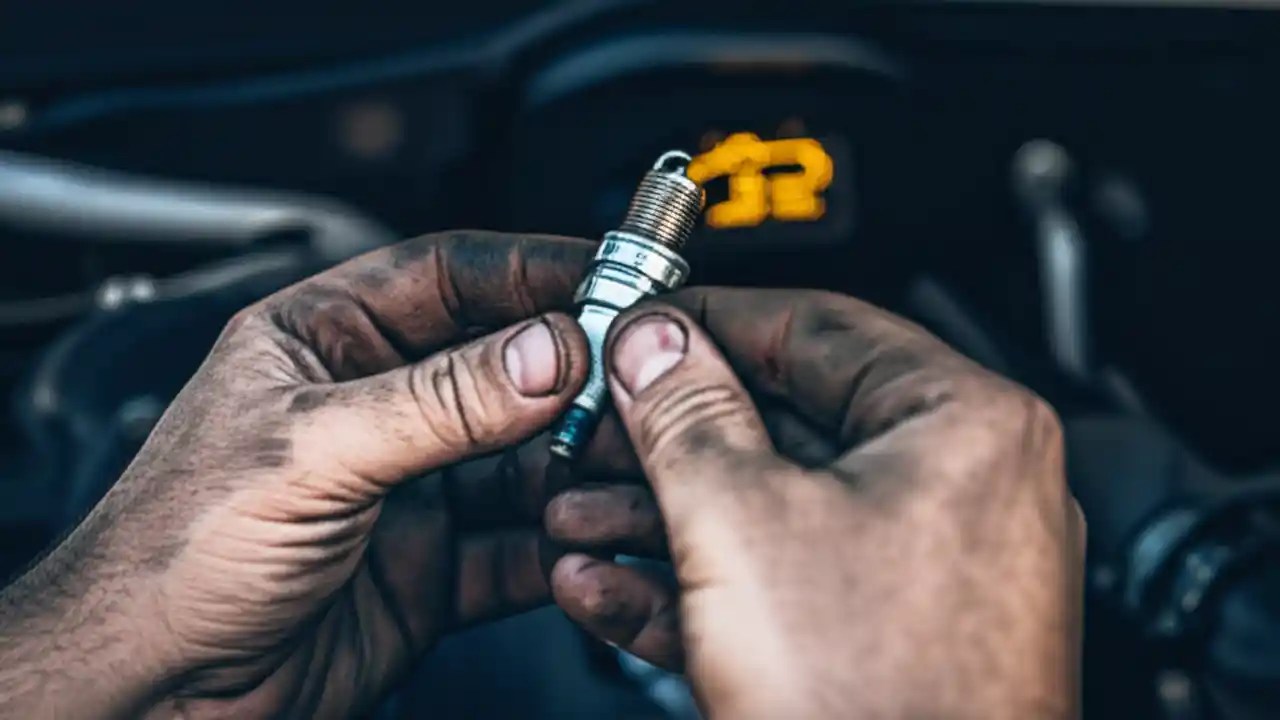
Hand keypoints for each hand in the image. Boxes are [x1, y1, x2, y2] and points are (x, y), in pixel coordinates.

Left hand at [0, 232, 605, 718]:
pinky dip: (559, 546)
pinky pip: (518, 549)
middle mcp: (374, 410)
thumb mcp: (310, 451)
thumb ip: (439, 401)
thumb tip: (546, 349)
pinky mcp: (432, 571)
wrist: (148, 696)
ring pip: (522, 462)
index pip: (447, 277)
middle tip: (634, 377)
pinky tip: (580, 541)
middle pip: (501, 369)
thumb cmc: (170, 557)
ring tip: (619, 463)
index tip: (611, 274)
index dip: (532, 269)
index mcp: (323, 344)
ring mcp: (409, 492)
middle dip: (570, 374)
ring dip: (573, 464)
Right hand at [544, 289, 1084, 718]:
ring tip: (577, 516)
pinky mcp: (895, 639)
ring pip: (776, 508)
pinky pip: (789, 581)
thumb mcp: (740, 523)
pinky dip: (703, 579)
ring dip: (664, 514)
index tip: (640, 327)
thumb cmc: (875, 706)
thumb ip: (686, 413)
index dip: (709, 321)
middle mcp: (968, 489)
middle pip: (788, 423)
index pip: (819, 326)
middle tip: (596, 427)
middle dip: (667, 437)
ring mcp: (933, 572)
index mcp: (964, 427)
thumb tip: (656, 343)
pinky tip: (610, 588)